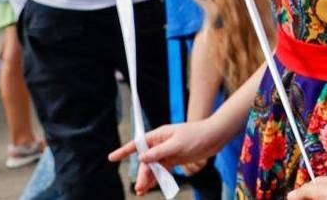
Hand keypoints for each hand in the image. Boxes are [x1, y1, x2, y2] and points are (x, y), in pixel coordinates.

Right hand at [107, 119, 228, 195]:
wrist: (214, 137)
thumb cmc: (197, 136)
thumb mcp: (177, 144)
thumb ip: (159, 152)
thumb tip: (141, 158)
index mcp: (159, 135)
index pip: (138, 143)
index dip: (124, 151)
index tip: (111, 158)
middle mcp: (161, 143)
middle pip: (146, 161)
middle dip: (142, 174)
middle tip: (139, 188)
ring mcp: (167, 152)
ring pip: (153, 167)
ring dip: (148, 178)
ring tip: (143, 191)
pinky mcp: (174, 159)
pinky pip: (162, 170)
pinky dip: (158, 178)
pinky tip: (152, 186)